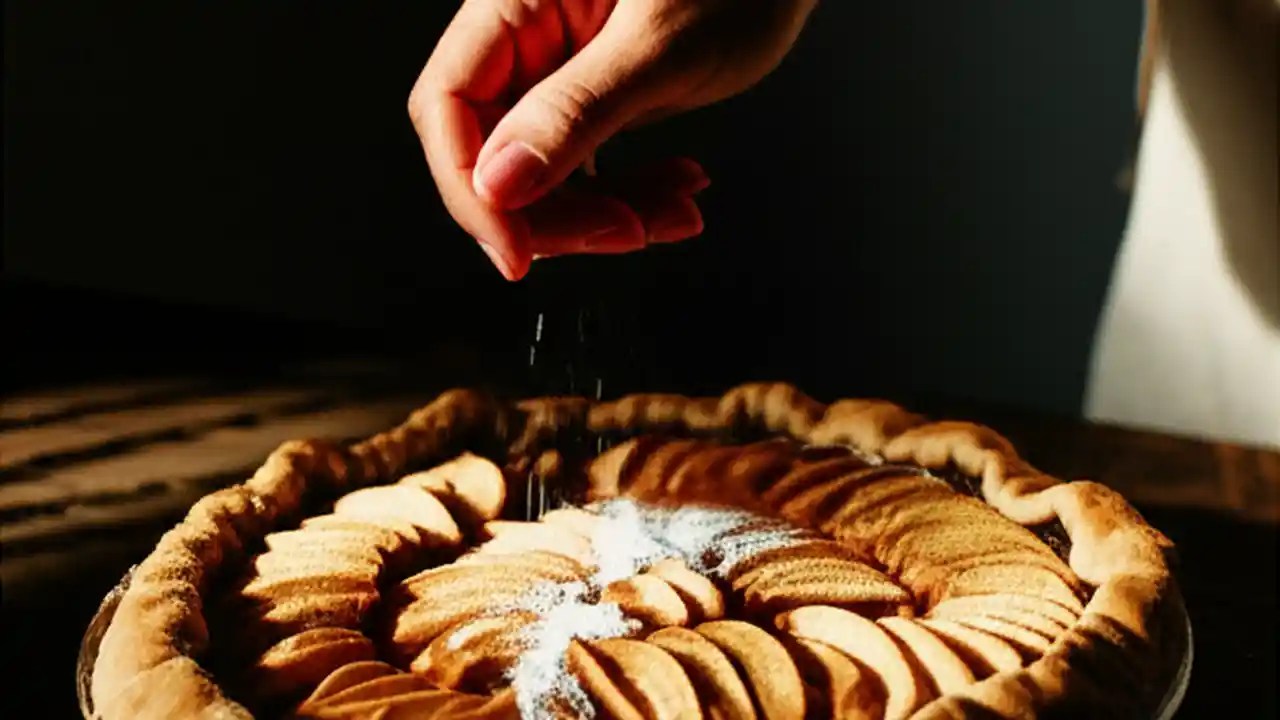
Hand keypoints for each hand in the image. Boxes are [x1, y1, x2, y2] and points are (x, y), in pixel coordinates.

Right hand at [409, 0, 817, 279]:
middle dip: (555, 211)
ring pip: (544, 170)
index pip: (448, 104)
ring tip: (674, 212)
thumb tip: (499, 181)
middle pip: (493, 150)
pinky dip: (628, 193)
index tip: (516, 252)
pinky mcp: (595, 91)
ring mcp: (559, 65)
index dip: (471, 189)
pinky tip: (676, 191)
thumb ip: (576, 111)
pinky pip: (586, 161)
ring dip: (603, 212)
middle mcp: (527, 31)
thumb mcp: (661, 46)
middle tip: (623, 233)